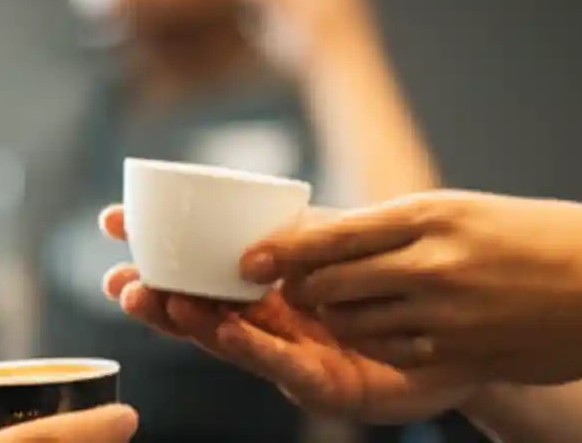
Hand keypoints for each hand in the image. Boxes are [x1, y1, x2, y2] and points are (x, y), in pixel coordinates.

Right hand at [97, 205, 477, 423]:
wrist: (471, 333)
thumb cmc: (402, 288)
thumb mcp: (345, 242)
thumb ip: (302, 230)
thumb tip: (244, 192)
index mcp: (268, 291)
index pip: (198, 268)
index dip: (155, 247)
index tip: (110, 222)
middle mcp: (275, 328)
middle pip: (202, 311)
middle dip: (157, 296)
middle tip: (118, 281)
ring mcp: (298, 361)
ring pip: (233, 340)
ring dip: (191, 322)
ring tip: (157, 301)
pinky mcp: (331, 389)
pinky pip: (286, 365)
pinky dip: (251, 346)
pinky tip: (223, 328)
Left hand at [241, 191, 581, 384]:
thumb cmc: (538, 239)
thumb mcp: (466, 212)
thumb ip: (401, 224)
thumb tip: (333, 230)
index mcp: (430, 214)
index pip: (336, 233)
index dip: (285, 250)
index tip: (250, 259)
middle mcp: (433, 261)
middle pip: (333, 281)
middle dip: (301, 290)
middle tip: (285, 290)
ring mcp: (448, 310)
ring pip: (356, 322)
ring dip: (335, 320)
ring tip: (332, 312)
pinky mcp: (462, 351)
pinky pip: (395, 352)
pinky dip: (379, 344)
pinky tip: (383, 335)